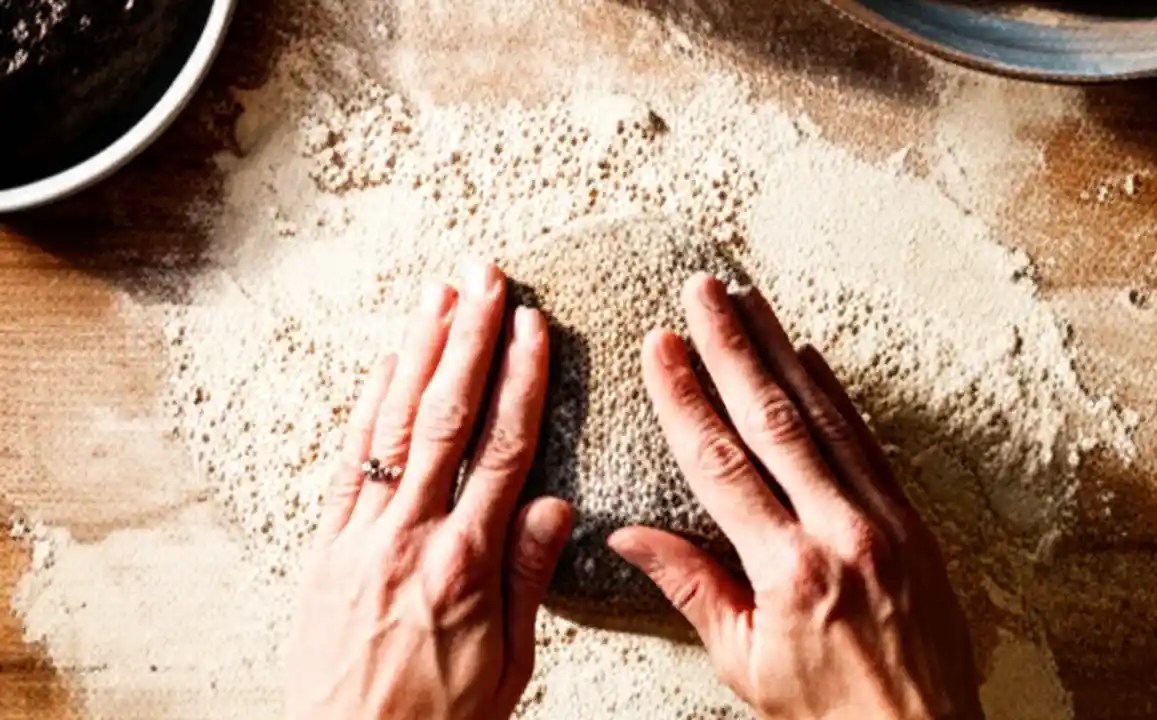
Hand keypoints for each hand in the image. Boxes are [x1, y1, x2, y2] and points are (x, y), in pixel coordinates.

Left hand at [286, 261, 572, 719]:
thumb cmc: (439, 719)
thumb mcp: (510, 663)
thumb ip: (529, 577)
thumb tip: (555, 504)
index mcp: (468, 563)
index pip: (504, 449)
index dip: (521, 379)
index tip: (532, 326)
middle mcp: (412, 536)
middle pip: (447, 418)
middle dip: (469, 339)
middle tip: (486, 278)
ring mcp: (362, 537)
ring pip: (394, 427)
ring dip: (418, 354)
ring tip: (439, 296)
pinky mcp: (325, 549)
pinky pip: (349, 464)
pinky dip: (367, 408)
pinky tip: (387, 364)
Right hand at [609, 275, 982, 719]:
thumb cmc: (827, 707)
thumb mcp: (743, 660)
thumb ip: (690, 587)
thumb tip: (628, 536)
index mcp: (788, 569)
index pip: (722, 463)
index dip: (685, 398)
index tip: (660, 348)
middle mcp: (840, 531)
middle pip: (774, 418)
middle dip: (733, 347)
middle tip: (704, 291)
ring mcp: (884, 519)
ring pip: (824, 416)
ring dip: (781, 353)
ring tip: (749, 302)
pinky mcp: (911, 519)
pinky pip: (867, 441)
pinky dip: (835, 394)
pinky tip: (810, 358)